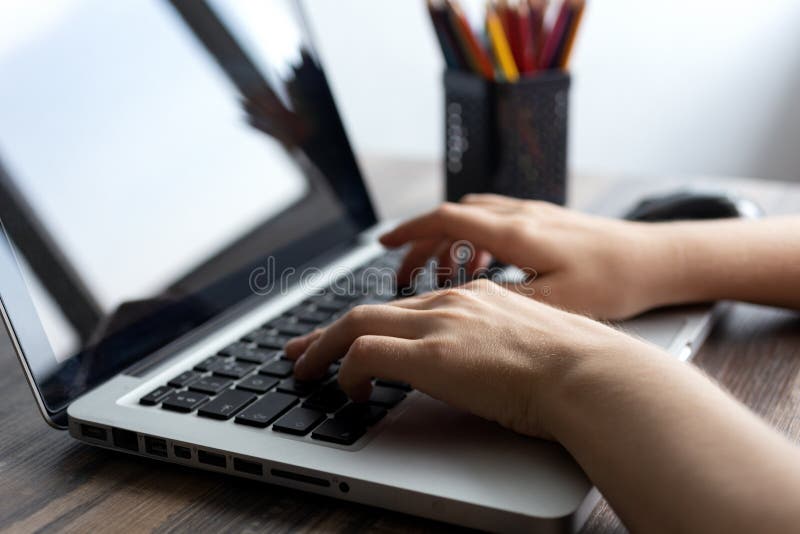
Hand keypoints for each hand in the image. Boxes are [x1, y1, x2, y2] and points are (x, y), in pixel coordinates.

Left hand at [284, 279, 641, 438]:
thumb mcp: (527, 348)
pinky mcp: (434, 353)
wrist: (593, 373)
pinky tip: (347, 392)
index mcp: (473, 299)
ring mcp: (441, 324)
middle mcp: (451, 303)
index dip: (368, 323)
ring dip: (324, 349)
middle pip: (370, 310)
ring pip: (358, 324)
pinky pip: (367, 354)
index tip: (347, 337)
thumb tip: (482, 371)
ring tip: (304, 371)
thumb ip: (495, 349)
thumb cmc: (574, 370)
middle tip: (301, 350)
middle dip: (328, 332)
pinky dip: (347, 371)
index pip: (403, 307)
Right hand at [380, 194, 675, 319]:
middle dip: (420, 242)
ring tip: (437, 273)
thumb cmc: (613, 280)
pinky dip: (475, 240)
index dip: (409, 232)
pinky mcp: (548, 222)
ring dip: (448, 242)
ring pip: (474, 218)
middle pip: (453, 218)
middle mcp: (520, 215)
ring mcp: (535, 215)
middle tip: (401, 272)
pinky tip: (481, 266)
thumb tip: (460, 312)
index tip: (382, 245)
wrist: (658, 259)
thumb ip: (503, 304)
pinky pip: (496, 222)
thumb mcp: (554, 302)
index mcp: (515, 232)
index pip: (446, 220)